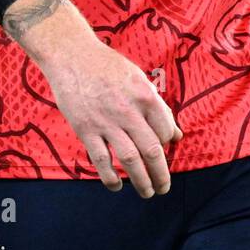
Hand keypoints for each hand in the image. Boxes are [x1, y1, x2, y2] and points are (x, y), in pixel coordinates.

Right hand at [39, 33, 182, 197]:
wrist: (72, 56)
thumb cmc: (109, 67)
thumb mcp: (139, 80)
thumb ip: (158, 108)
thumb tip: (177, 136)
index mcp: (145, 96)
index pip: (165, 131)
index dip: (166, 145)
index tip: (161, 150)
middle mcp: (128, 111)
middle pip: (152, 150)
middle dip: (161, 174)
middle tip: (164, 188)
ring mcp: (106, 122)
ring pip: (130, 159)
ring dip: (141, 181)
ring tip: (147, 192)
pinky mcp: (85, 129)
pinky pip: (101, 160)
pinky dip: (110, 177)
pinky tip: (116, 186)